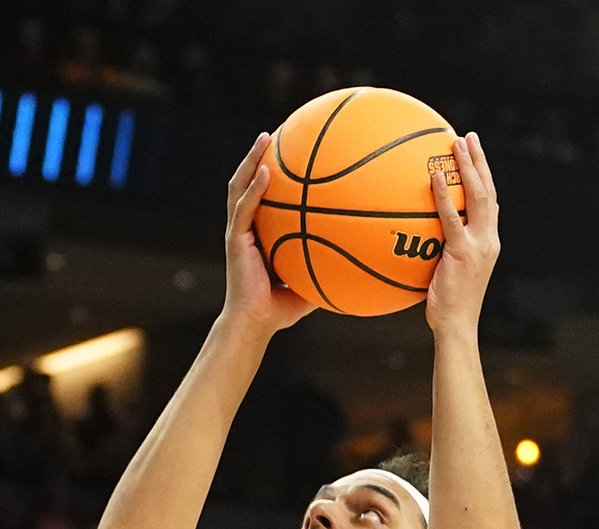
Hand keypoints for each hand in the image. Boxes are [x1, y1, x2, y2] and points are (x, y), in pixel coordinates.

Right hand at [221, 133, 315, 334]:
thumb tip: (363, 259)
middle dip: (259, 155)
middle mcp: (246, 226)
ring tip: (265, 138)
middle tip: (274, 133)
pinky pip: (244, 208)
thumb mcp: (312, 281)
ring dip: (252, 160)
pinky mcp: (235, 239)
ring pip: (240, 186)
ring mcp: (239, 230)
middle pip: (249, 181)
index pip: (264, 196)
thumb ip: (330, 266)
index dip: (271, 173)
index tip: (287, 152)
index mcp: (260, 232)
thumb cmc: (282, 308)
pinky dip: (255, 189)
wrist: (256, 324)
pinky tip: (266, 173)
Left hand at [426, 132, 501, 333]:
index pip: (490, 202)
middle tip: (468, 137)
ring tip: (456, 144)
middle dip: (479, 161)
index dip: (483, 176)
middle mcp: (489, 239)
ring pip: (478, 197)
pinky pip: (452, 218)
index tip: (473, 154)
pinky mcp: (464, 253)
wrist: (456, 326)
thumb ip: (440, 248)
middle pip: (488, 192)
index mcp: (489, 242)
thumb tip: (415, 230)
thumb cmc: (447, 304)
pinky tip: (434, 176)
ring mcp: (479, 246)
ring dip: (468, 167)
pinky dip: (445, 195)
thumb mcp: (447, 270)